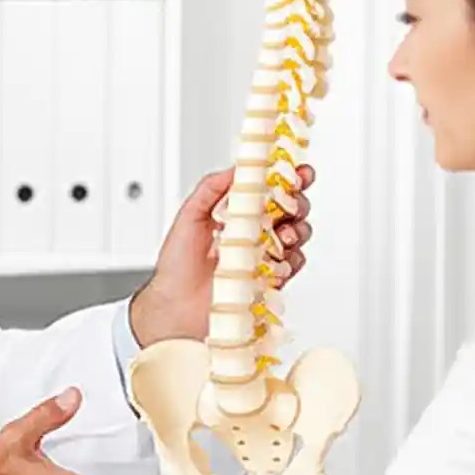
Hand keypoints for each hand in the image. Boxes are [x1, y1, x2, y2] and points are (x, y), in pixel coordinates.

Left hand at [129, 165, 315, 347]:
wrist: (175, 306)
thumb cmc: (177, 264)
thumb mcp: (189, 217)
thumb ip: (210, 189)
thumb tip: (236, 169)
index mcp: (238, 212)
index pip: (270, 188)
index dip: (288, 177)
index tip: (297, 172)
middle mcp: (255, 231)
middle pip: (292, 209)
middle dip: (298, 203)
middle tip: (290, 205)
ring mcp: (264, 255)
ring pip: (298, 235)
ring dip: (297, 231)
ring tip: (282, 235)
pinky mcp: (269, 278)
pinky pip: (292, 265)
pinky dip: (291, 260)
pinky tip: (277, 261)